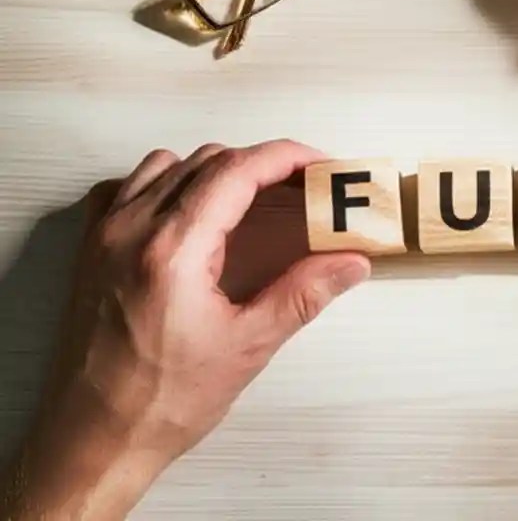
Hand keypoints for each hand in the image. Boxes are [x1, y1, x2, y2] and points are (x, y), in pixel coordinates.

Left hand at [2, 140, 370, 519]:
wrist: (95, 437)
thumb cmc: (160, 402)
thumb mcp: (247, 347)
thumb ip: (303, 294)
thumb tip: (349, 263)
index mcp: (172, 250)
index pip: (236, 170)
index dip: (286, 157)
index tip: (318, 165)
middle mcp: (131, 230)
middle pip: (207, 161)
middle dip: (260, 165)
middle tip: (300, 189)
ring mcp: (104, 236)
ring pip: (167, 165)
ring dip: (215, 171)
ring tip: (251, 201)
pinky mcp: (91, 250)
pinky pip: (127, 188)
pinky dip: (166, 184)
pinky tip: (190, 213)